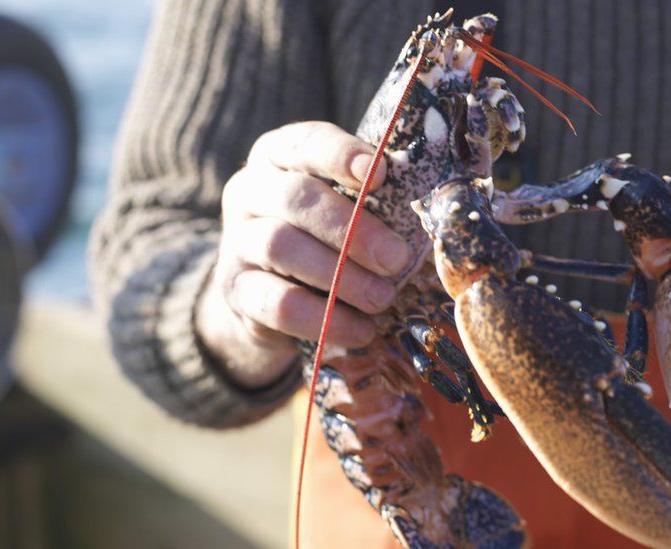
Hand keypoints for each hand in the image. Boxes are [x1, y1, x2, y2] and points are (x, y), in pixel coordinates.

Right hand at [197, 121, 410, 388]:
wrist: (267, 294)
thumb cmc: (323, 236)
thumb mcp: (343, 207)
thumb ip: (374, 198)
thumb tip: (434, 209)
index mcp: (279, 156)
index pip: (306, 142)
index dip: (341, 155)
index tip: (380, 173)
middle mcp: (249, 190)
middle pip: (296, 197)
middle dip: (352, 229)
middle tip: (396, 259)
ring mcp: (236, 240)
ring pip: (282, 247)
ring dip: (340, 276)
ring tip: (382, 298)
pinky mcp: (235, 290)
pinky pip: (278, 303)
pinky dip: (325, 318)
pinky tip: (361, 329)